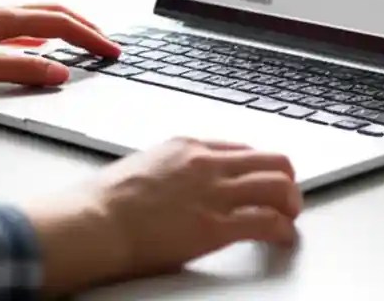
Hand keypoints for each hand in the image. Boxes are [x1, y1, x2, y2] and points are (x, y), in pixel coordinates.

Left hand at [0, 4, 118, 87]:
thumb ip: (22, 71)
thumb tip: (61, 74)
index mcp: (3, 18)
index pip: (60, 24)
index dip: (90, 38)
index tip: (113, 51)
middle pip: (54, 12)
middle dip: (85, 26)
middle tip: (107, 43)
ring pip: (37, 15)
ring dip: (65, 26)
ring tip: (83, 40)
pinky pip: (20, 24)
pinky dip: (42, 31)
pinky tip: (39, 43)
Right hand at [23, 137, 300, 294]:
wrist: (92, 223)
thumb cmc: (104, 202)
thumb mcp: (143, 166)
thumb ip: (171, 170)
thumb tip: (179, 184)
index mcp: (188, 146)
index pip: (242, 149)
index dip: (259, 168)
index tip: (262, 181)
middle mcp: (207, 162)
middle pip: (271, 160)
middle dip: (286, 180)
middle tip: (287, 200)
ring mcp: (214, 192)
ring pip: (279, 185)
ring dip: (291, 203)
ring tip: (289, 219)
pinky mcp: (215, 225)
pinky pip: (267, 221)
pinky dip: (283, 230)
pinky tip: (283, 237)